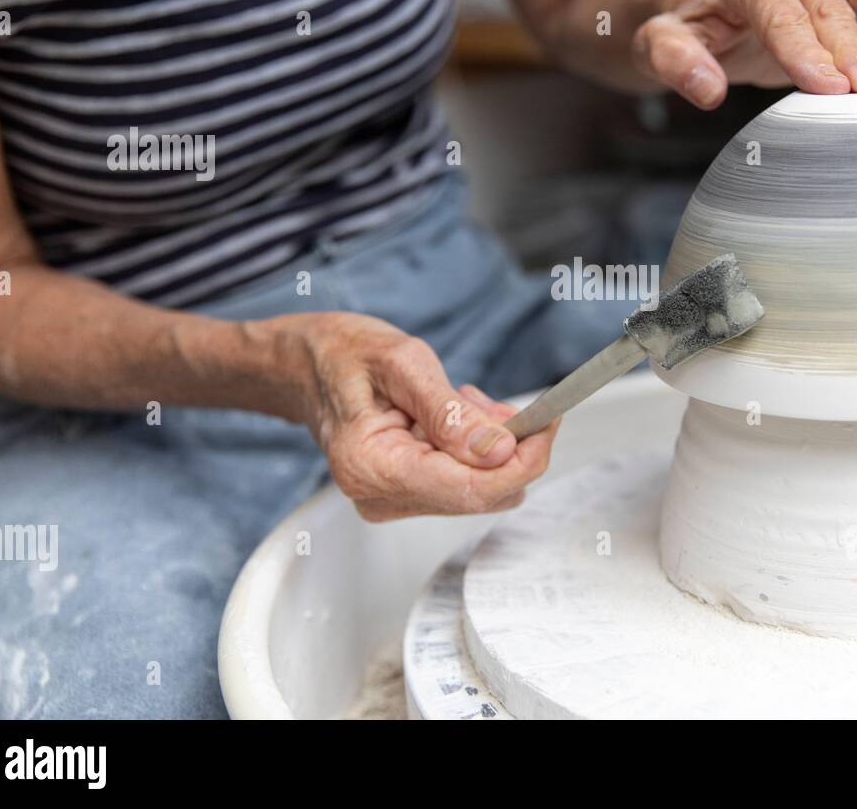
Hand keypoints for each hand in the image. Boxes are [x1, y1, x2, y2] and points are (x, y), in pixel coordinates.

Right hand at [275, 313, 556, 521]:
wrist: (307, 363)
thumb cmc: (344, 355)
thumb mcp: (402, 364)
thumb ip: (451, 414)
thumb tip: (500, 451)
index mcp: (373, 468)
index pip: (471, 490)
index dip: (522, 462)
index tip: (548, 424)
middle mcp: (380, 498)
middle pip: (479, 494)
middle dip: (510, 450)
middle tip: (509, 403)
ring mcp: (391, 501)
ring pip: (476, 489)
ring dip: (490, 446)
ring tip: (465, 400)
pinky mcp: (404, 494)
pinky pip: (461, 481)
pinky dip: (474, 449)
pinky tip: (456, 416)